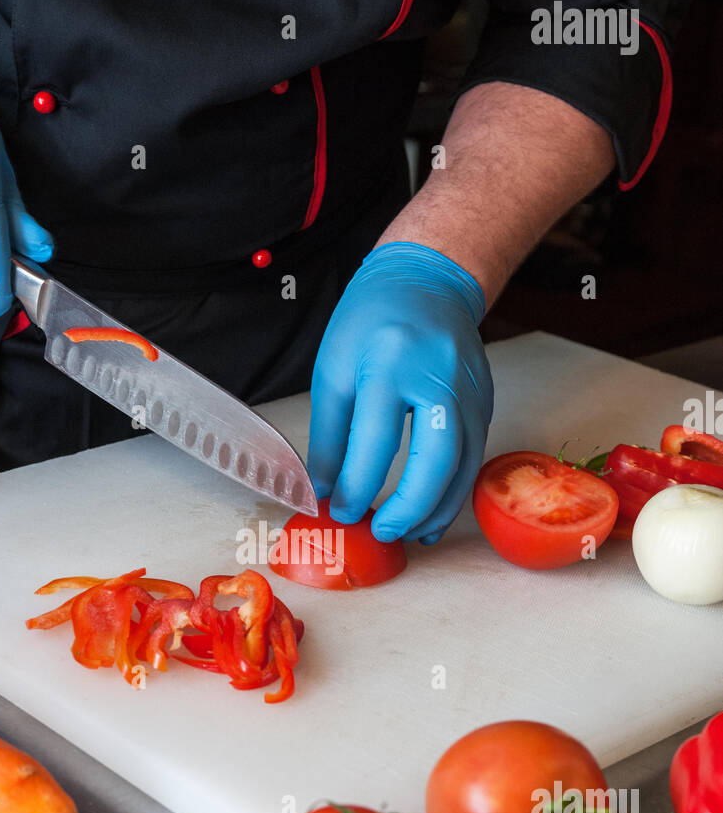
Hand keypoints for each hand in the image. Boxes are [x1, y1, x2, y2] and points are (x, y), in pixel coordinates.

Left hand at [307, 242, 493, 543]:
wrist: (428, 279)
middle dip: (409, 507)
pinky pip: (472, 456)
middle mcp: (439, 377)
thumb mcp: (334, 370)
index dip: (359, 487)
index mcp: (390, 363)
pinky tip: (431, 511)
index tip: (343, 512)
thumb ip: (329, 436)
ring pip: (463, 465)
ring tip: (408, 533)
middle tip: (383, 532)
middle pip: (435, 459)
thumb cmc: (372, 320)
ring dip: (436, 508)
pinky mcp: (485, 402)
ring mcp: (470, 390)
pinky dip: (453, 490)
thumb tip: (326, 493)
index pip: (376, 442)